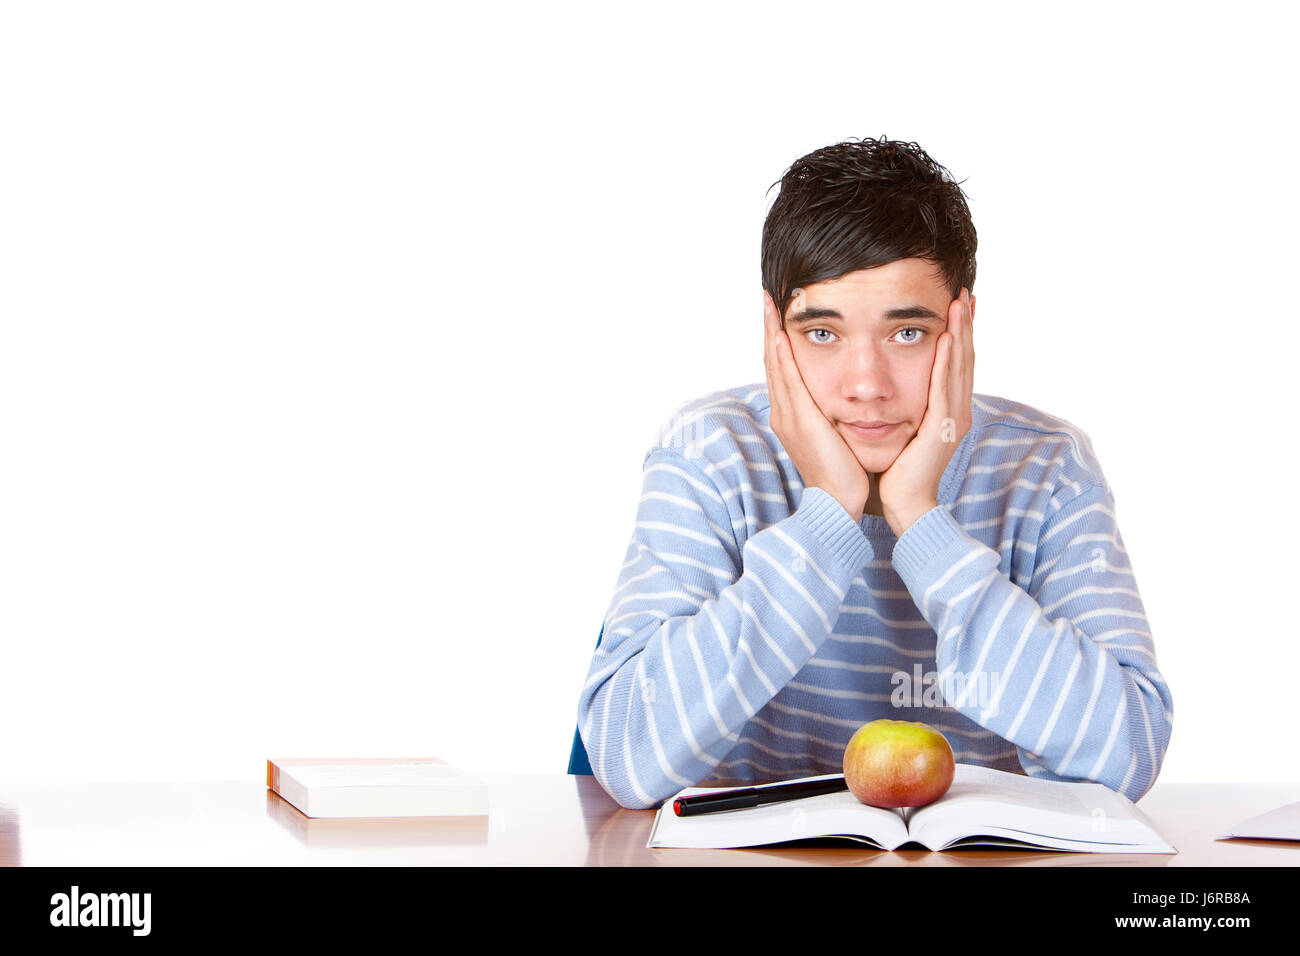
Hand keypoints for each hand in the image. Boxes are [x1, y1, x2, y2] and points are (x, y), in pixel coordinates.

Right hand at [763, 290, 871, 521]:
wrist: (839, 503)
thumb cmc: (843, 473)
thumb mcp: (833, 435)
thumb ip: (831, 414)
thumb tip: (839, 398)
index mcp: (792, 414)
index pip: (781, 368)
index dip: (776, 339)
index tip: (777, 312)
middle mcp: (784, 412)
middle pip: (771, 361)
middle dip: (768, 327)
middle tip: (767, 297)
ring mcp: (788, 416)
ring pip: (775, 366)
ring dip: (771, 333)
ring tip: (769, 305)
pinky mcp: (799, 421)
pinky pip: (788, 382)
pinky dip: (782, 357)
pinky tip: (780, 336)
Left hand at [876, 288, 974, 536]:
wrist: (905, 504)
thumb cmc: (899, 469)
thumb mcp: (906, 427)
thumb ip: (908, 404)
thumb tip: (893, 384)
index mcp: (949, 409)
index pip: (956, 362)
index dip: (959, 332)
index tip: (957, 303)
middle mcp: (957, 410)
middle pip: (964, 358)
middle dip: (965, 324)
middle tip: (964, 292)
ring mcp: (954, 419)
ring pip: (959, 367)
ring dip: (961, 333)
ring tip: (960, 304)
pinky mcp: (942, 429)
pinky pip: (944, 389)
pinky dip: (946, 363)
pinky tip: (947, 339)